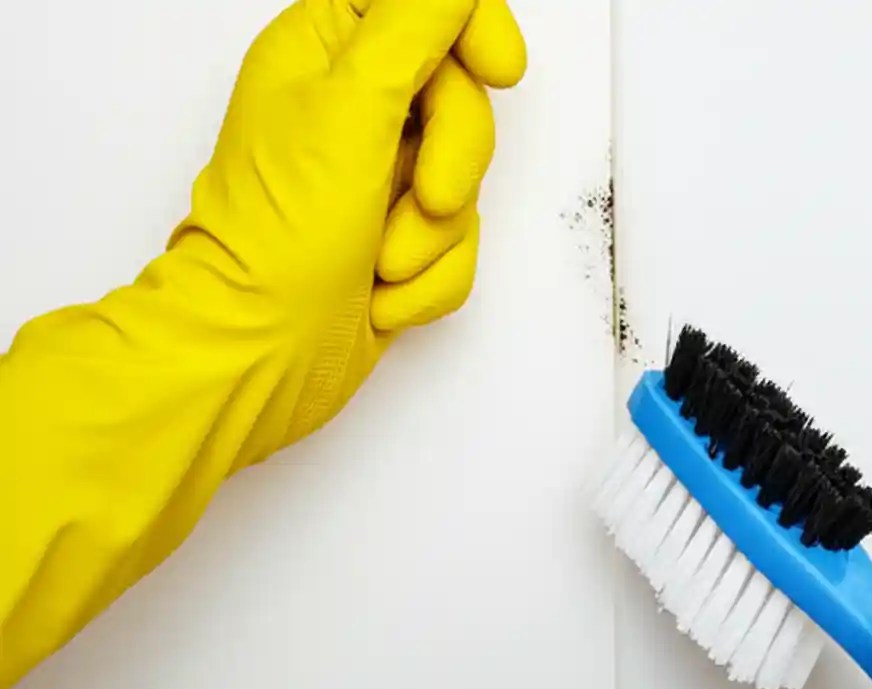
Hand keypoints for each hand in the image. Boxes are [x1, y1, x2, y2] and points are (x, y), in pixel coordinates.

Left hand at [0, 0, 524, 688]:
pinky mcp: (398, 244)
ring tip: (382, 260)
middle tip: (424, 197)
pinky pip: (460, 246)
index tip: (498, 72)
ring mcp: (377, 181)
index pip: (428, 8)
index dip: (474, 31)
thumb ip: (414, 26)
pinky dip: (431, 278)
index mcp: (324, 54)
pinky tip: (380, 295)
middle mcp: (351, 111)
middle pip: (461, 99)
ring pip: (466, 180)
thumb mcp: (351, 106)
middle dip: (452, 160)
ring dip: (433, 234)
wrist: (260, 356)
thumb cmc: (278, 240)